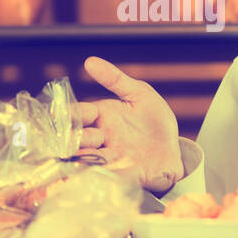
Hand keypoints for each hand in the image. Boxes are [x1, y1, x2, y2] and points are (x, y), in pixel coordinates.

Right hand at [77, 56, 184, 194]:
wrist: (175, 149)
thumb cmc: (155, 120)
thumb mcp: (139, 94)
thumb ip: (115, 79)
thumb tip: (89, 61)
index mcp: (100, 117)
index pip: (77, 114)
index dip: (68, 115)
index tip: (63, 114)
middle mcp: (100, 139)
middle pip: (77, 139)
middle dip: (77, 137)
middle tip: (88, 135)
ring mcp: (108, 158)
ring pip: (87, 159)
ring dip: (86, 157)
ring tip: (90, 154)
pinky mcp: (120, 175)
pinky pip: (105, 176)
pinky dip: (102, 173)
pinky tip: (105, 169)